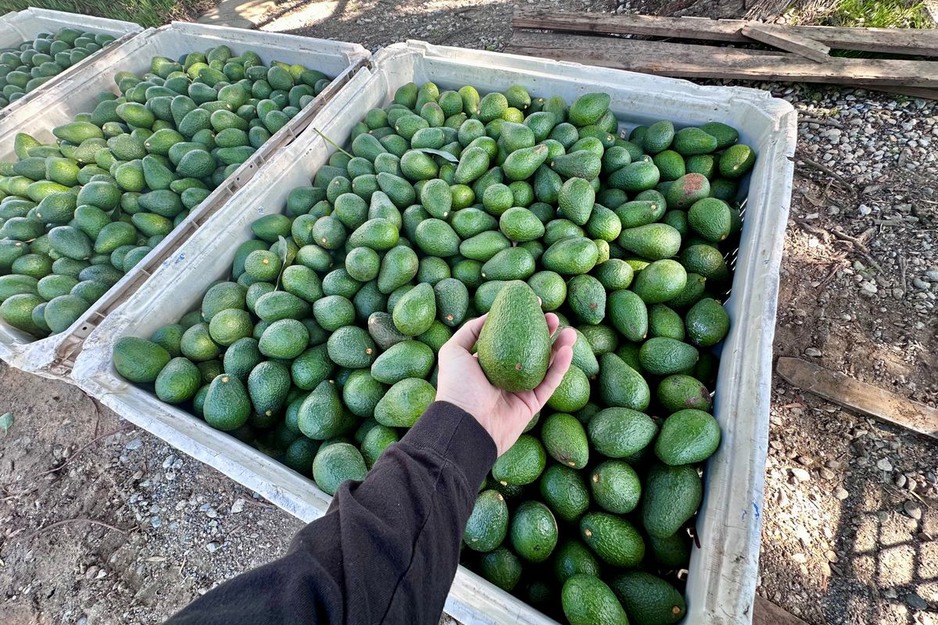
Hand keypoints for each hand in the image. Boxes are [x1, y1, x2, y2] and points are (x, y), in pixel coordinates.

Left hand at [436, 313, 575, 456]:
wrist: (466, 424)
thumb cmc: (457, 386)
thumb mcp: (453, 351)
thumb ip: (470, 330)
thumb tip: (489, 313)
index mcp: (489, 361)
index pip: (509, 336)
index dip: (522, 320)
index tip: (535, 305)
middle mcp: (506, 374)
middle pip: (530, 348)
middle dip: (544, 331)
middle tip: (553, 317)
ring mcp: (520, 389)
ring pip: (545, 365)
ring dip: (559, 347)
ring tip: (569, 331)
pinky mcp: (532, 404)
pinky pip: (550, 383)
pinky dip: (561, 367)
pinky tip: (568, 349)